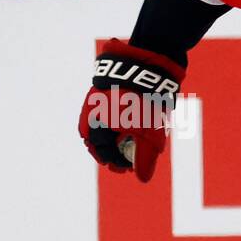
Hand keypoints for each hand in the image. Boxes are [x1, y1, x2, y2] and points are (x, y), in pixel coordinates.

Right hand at [78, 39, 183, 182]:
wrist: (149, 62)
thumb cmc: (146, 100)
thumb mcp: (149, 133)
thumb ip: (144, 157)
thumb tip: (142, 178)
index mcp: (95, 124)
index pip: (102, 152)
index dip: (116, 162)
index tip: (127, 167)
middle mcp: (92, 111)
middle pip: (99, 139)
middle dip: (113, 150)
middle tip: (128, 158)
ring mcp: (99, 97)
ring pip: (104, 124)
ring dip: (117, 135)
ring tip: (132, 140)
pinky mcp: (109, 87)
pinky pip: (110, 109)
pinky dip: (120, 119)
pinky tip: (134, 121)